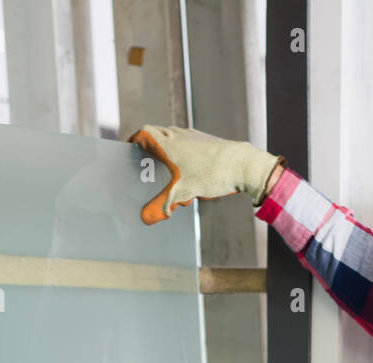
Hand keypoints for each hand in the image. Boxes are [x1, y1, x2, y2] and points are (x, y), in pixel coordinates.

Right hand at [128, 124, 283, 224]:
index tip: (129, 150)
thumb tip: (146, 218)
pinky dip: (180, 151)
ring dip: (166, 149)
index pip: (143, 133)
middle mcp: (179, 135)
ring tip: (166, 168)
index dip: (134, 141)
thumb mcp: (183, 193)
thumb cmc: (212, 173)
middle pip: (156, 134)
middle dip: (149, 146)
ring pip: (172, 137)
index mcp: (168, 143)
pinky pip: (186, 142)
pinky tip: (186, 169)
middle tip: (145, 160)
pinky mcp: (206, 140)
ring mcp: (193, 136)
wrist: (243, 165)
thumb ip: (161, 205)